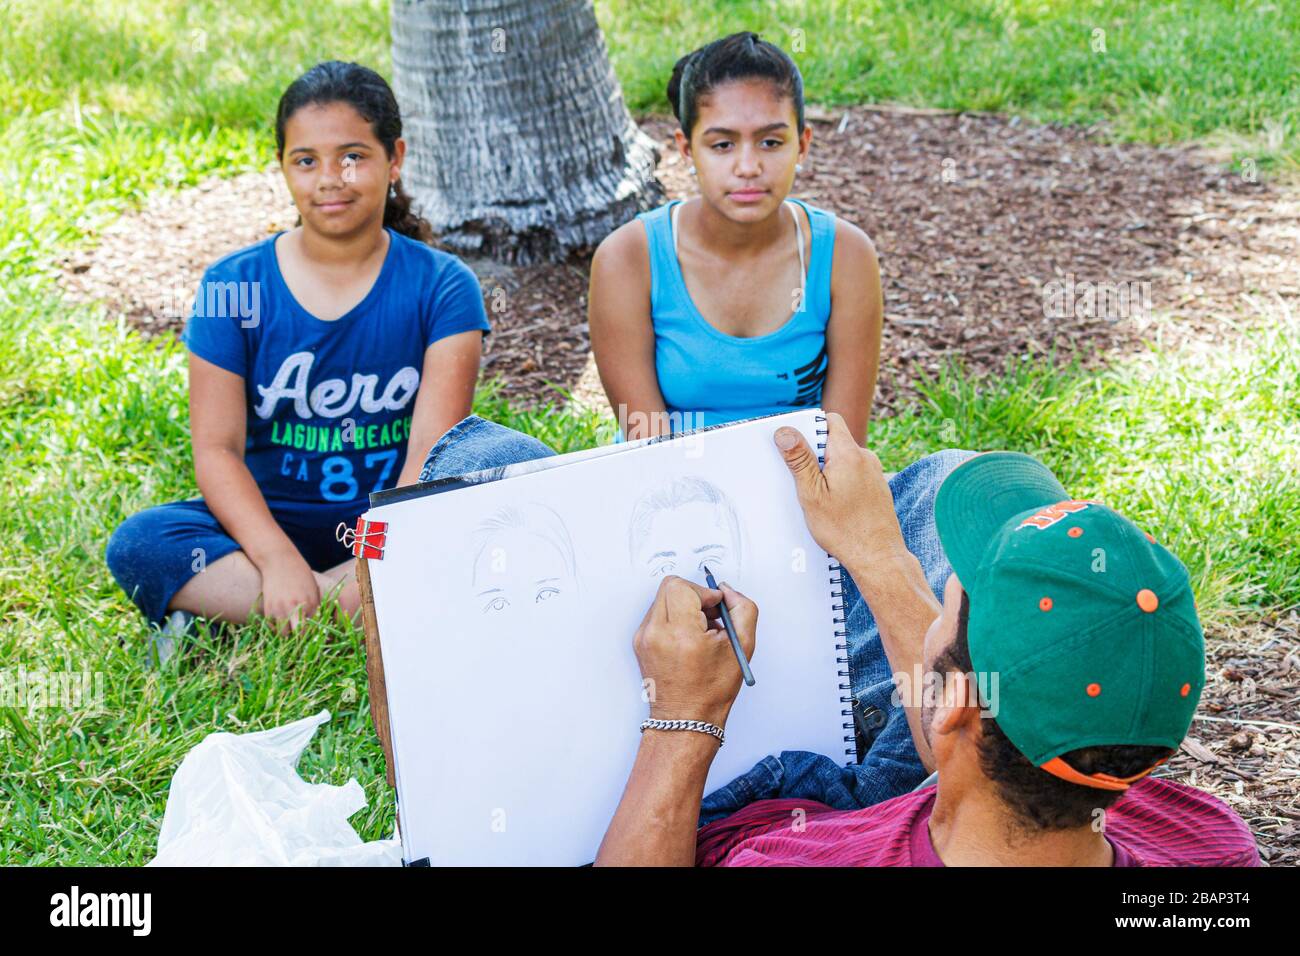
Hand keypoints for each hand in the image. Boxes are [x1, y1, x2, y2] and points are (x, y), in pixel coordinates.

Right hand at [258, 551, 321, 631]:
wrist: (279, 562)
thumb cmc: (301, 575)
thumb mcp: (314, 591)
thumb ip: (316, 608)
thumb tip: (320, 626)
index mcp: (310, 604)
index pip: (314, 629)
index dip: (314, 636)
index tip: (314, 639)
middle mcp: (294, 609)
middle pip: (298, 636)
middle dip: (301, 639)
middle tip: (302, 638)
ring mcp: (279, 610)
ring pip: (283, 635)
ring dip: (287, 635)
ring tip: (291, 630)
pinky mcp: (267, 609)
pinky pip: (271, 628)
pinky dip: (276, 628)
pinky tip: (281, 622)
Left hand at [633, 576, 756, 729]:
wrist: (685, 719)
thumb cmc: (712, 690)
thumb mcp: (741, 646)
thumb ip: (742, 608)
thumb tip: (726, 590)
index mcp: (680, 633)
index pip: (683, 587)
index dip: (705, 592)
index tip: (717, 607)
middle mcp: (656, 633)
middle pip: (670, 586)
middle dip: (694, 595)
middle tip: (709, 615)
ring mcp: (643, 637)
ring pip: (663, 598)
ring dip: (684, 605)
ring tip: (700, 630)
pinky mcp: (640, 641)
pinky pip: (657, 614)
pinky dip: (674, 617)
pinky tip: (688, 638)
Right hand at [774, 411, 904, 566]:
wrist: (879, 557)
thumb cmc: (845, 530)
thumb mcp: (812, 494)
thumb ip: (799, 460)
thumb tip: (785, 432)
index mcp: (848, 453)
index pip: (829, 420)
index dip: (809, 428)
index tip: (795, 447)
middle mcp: (865, 458)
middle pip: (834, 441)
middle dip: (815, 455)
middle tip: (801, 479)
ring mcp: (874, 472)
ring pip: (843, 460)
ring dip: (827, 472)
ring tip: (817, 498)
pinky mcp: (877, 487)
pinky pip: (853, 475)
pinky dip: (840, 483)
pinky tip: (833, 506)